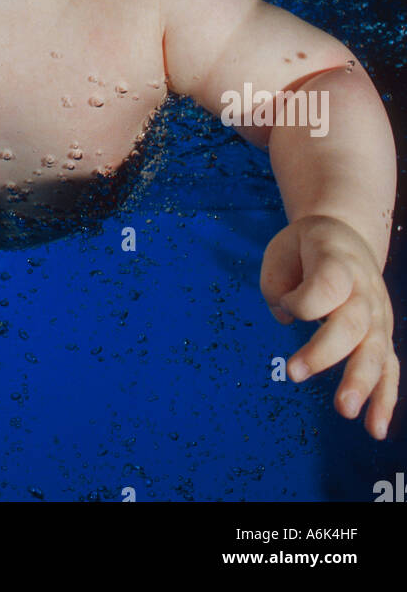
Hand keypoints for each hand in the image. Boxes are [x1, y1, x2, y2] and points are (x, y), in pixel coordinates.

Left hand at [260, 214, 398, 438]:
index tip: (285, 302)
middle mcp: (365, 290)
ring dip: (360, 382)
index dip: (302, 298)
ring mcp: (378, 316)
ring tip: (345, 410)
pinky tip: (375, 428)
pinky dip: (384, 400)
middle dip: (325, 351)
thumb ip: (278, 284)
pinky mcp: (383, 338)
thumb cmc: (307, 248)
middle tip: (295, 374)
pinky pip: (389, 371)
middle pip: (351, 322)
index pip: (327, 283)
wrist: (347, 239)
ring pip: (374, 351)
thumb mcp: (283, 249)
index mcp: (339, 260)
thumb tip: (286, 320)